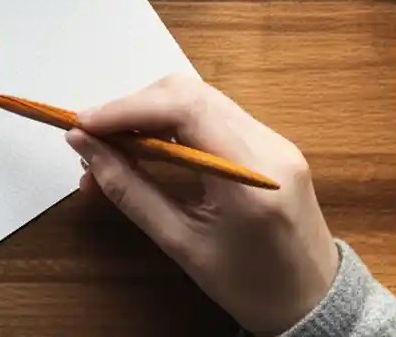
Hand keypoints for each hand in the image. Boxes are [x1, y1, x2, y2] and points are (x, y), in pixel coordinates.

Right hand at [67, 74, 338, 335]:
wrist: (312, 302)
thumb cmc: (247, 284)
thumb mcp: (179, 243)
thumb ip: (128, 189)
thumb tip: (83, 146)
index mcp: (251, 176)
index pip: (185, 109)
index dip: (127, 108)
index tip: (83, 125)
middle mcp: (269, 145)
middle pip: (188, 93)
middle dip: (131, 109)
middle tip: (91, 139)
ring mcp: (274, 140)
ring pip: (197, 98)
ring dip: (147, 114)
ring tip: (110, 147)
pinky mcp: (269, 143)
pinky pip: (210, 115)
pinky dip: (169, 124)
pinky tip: (145, 148)